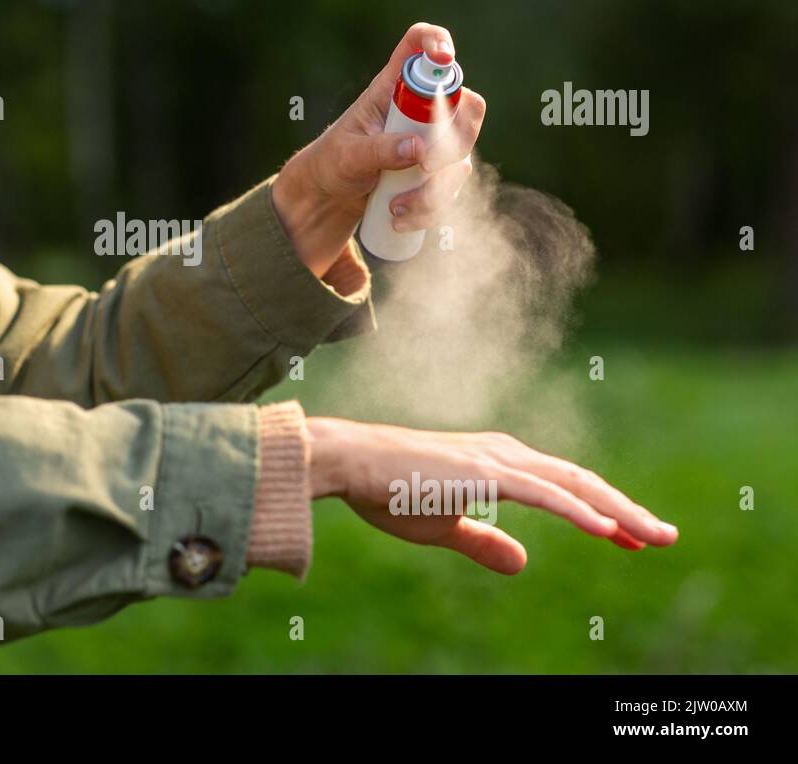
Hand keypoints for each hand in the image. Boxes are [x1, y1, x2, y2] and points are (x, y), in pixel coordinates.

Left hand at [271, 22, 486, 276]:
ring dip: (435, 187)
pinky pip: (452, 185)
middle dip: (453, 140)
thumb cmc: (333, 163)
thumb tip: (418, 149)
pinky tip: (401, 218)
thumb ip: (378, 150)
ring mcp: (433, 139)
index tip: (444, 57)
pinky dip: (431, 206)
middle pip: (465, 104)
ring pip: (462, 152)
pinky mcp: (438, 169)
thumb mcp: (347, 156)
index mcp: (392, 88)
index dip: (436, 42)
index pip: (418, 46)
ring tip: (396, 206)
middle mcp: (420, 108)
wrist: (330, 197)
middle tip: (425, 166)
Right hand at [306, 416, 678, 573]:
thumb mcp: (441, 527)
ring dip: (618, 510)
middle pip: (581, 482)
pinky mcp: (484, 471)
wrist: (348, 462)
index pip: (563, 488)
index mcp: (496, 463)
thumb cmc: (385, 491)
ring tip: (654, 535)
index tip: (632, 537)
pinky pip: (544, 494)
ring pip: (574, 484)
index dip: (602, 512)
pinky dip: (579, 510)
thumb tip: (523, 562)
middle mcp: (505, 454)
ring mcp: (497, 460)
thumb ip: (482, 542)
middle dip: (627, 511)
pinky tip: (608, 529)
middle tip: (666, 537)